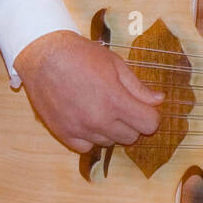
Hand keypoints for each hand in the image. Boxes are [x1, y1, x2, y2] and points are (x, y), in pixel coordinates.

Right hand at [13, 30, 163, 152]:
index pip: (149, 124)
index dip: (151, 116)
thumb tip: (159, 100)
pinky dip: (90, 137)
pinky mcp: (62, 133)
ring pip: (109, 142)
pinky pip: (86, 148)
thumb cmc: (81, 55)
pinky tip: (87, 120)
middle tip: (121, 106)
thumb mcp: (116, 64)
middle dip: (132, 122)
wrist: (43, 55)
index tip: (145, 108)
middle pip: (131, 137)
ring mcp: (79, 129)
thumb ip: (138, 87)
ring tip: (100, 108)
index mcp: (115, 101)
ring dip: (111, 129)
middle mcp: (98, 119)